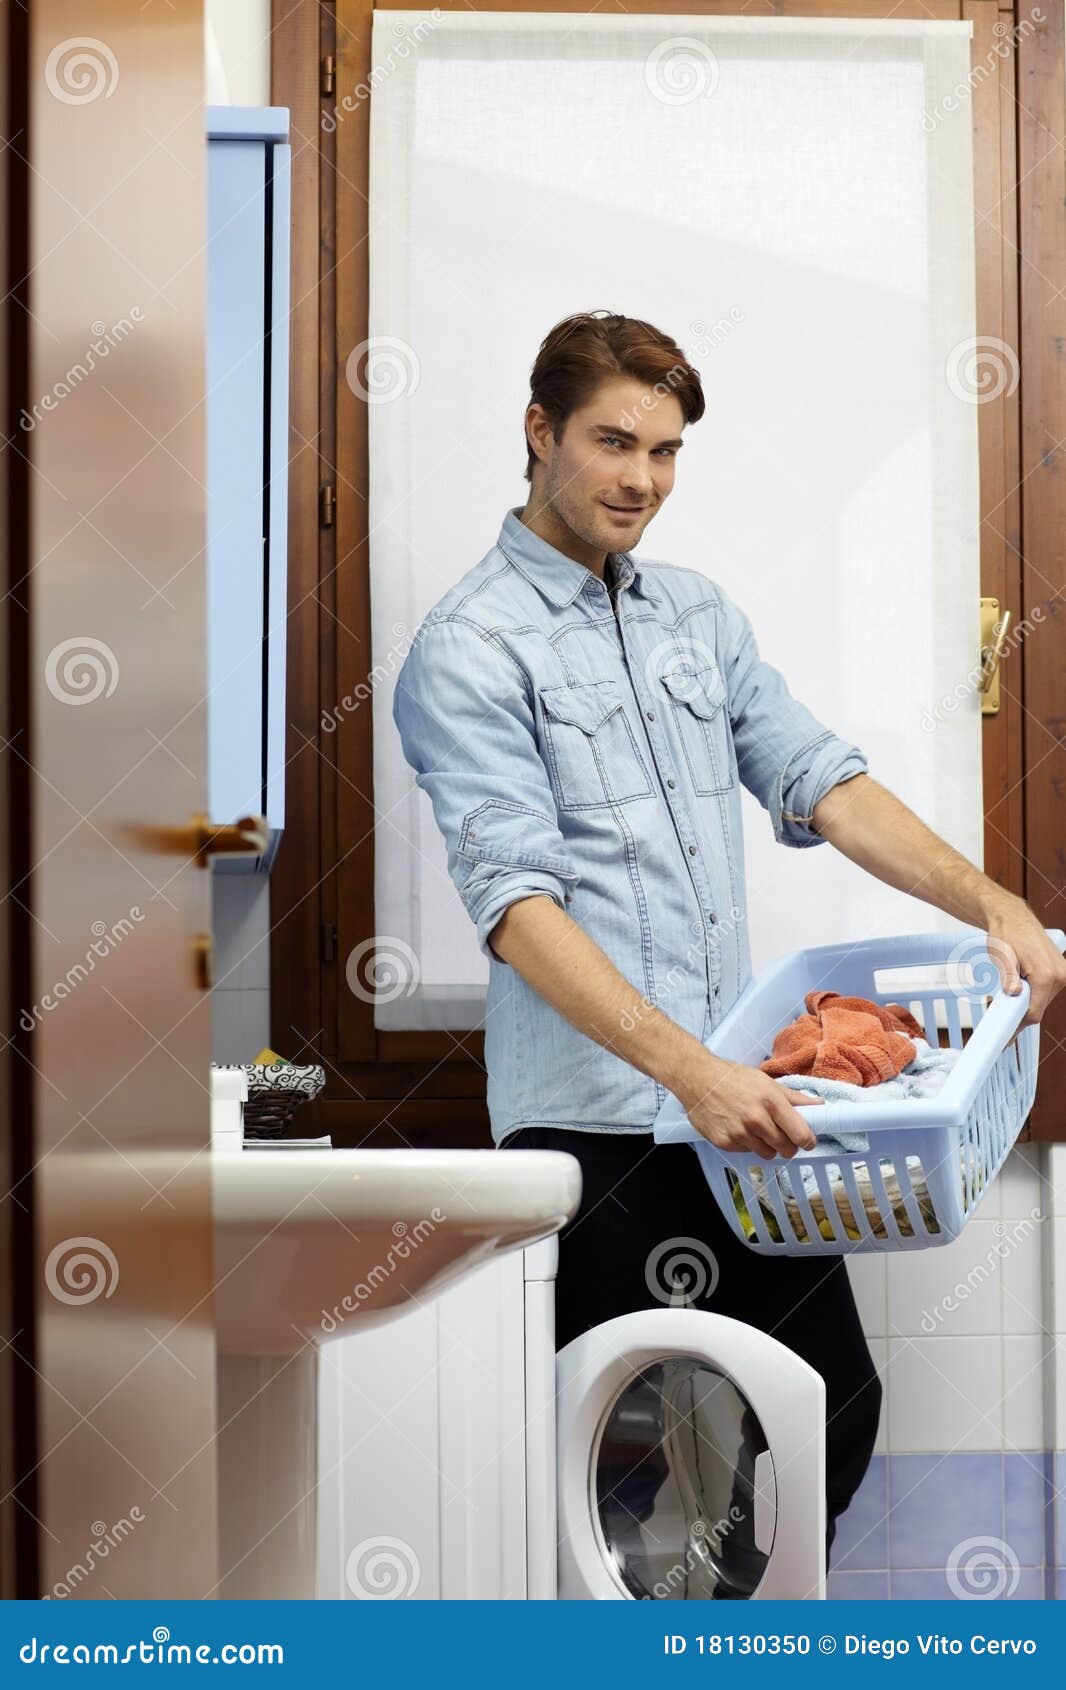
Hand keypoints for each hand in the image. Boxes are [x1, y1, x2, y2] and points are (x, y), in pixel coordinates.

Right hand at [675, 1050, 822, 1160]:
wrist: (697, 1079)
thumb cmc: (733, 1077)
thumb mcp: (767, 1082)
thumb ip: (795, 1098)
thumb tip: (820, 1106)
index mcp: (771, 1102)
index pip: (801, 1134)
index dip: (808, 1141)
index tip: (807, 1140)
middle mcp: (756, 1120)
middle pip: (786, 1149)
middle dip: (788, 1145)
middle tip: (782, 1135)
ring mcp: (739, 1133)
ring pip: (768, 1154)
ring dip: (768, 1146)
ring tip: (758, 1130)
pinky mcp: (725, 1142)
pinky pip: (747, 1152)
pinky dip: (748, 1144)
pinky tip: (740, 1128)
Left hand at [983, 894, 1065, 1026]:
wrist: (1012, 917)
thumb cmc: (1006, 933)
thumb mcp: (1002, 957)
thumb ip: (1008, 977)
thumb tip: (1014, 994)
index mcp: (1047, 975)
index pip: (1034, 1014)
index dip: (1017, 1026)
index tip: (1005, 1037)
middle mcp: (1060, 975)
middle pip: (1039, 1009)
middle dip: (1019, 1013)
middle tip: (998, 1013)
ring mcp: (1062, 973)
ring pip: (1042, 1001)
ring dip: (1026, 1001)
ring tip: (1008, 990)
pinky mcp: (1059, 971)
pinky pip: (1046, 991)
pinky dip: (1032, 993)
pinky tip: (1020, 987)